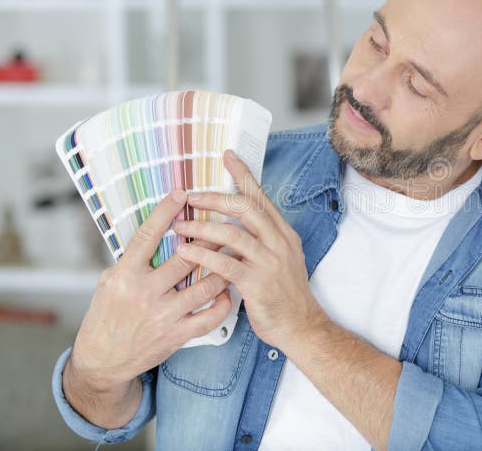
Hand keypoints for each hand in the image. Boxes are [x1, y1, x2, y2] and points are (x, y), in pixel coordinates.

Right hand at [69, 190, 232, 390]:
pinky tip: (226, 292)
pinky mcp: (176, 335)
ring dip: (223, 269)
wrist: (102, 361)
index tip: (181, 195)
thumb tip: (153, 234)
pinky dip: (223, 303)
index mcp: (124, 275)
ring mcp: (162, 315)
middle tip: (225, 225)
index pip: (147, 236)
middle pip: (186, 258)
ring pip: (205, 286)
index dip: (165, 213)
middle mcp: (144, 293)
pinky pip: (209, 317)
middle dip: (209, 239)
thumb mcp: (107, 283)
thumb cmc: (106, 316)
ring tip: (234, 255)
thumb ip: (130, 261)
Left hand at [173, 150, 328, 350]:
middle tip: (191, 196)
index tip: (227, 157)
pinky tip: (187, 252)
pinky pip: (225, 264)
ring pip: (232, 234)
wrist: (300, 325)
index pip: (261, 197)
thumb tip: (233, 224)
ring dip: (202, 227)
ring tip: (180, 225)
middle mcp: (278, 242)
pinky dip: (203, 256)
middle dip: (214, 199)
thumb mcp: (280, 258)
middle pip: (245, 209)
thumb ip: (261, 239)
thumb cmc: (284, 294)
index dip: (243, 175)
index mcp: (283, 233)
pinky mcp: (257, 283)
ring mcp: (269, 262)